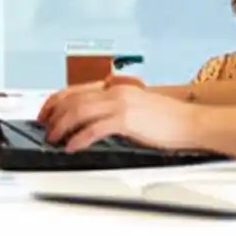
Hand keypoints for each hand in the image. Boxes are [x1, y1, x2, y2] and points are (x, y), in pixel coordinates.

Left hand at [42, 83, 198, 152]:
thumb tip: (93, 121)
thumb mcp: (136, 107)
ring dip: (61, 126)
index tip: (46, 113)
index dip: (56, 101)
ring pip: (79, 111)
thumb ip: (115, 109)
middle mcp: (115, 92)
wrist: (191, 122)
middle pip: (72, 98)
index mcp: (116, 88)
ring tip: (53, 139)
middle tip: (44, 128)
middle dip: (53, 114)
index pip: (76, 89)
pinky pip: (95, 128)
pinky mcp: (127, 120)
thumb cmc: (168, 119)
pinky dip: (79, 138)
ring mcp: (120, 104)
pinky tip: (72, 147)